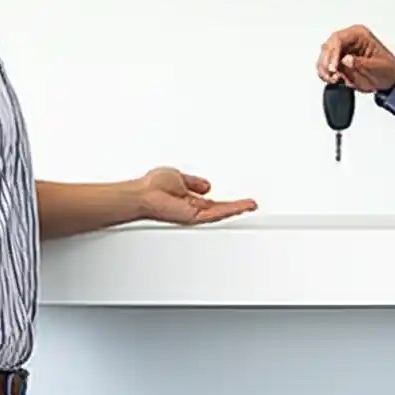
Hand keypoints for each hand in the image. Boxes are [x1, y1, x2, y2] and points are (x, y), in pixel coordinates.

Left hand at [137, 167, 256, 224]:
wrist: (142, 195)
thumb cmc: (151, 188)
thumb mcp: (179, 178)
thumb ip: (194, 182)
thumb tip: (206, 185)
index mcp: (190, 200)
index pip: (213, 203)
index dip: (227, 201)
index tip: (240, 200)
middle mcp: (193, 209)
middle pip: (220, 209)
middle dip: (237, 208)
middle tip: (252, 206)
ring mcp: (194, 214)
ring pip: (221, 213)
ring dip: (238, 209)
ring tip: (252, 207)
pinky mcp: (194, 216)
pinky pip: (217, 213)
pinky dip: (230, 210)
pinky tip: (241, 206)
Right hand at [316, 24, 394, 91]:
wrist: (390, 78)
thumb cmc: (387, 69)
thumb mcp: (377, 66)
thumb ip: (360, 63)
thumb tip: (345, 61)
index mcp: (359, 34)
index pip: (339, 39)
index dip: (333, 54)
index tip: (333, 68)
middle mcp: (348, 38)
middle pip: (328, 46)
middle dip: (326, 62)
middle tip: (331, 76)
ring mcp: (342, 48)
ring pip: (324, 55)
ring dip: (324, 68)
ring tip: (332, 79)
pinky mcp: (338, 59)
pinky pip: (325, 64)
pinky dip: (325, 73)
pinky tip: (331, 79)